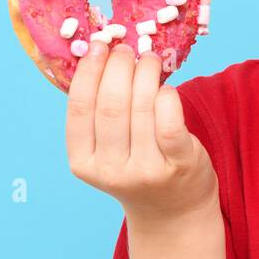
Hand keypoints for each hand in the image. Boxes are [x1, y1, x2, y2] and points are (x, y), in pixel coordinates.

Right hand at [66, 39, 220, 228]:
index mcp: (84, 163)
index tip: (98, 45)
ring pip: (141, 107)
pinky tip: (166, 88)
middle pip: (111, 104)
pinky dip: (167, 96)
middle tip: (126, 49)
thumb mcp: (106, 150)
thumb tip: (98, 53)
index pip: (80, 109)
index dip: (88, 71)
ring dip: (145, 73)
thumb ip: (99, 113)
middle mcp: (111, 170)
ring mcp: (146, 170)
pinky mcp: (178, 165)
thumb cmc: (136, 168)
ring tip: (148, 59)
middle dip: (119, 66)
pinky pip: (170, 122)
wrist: (172, 212)